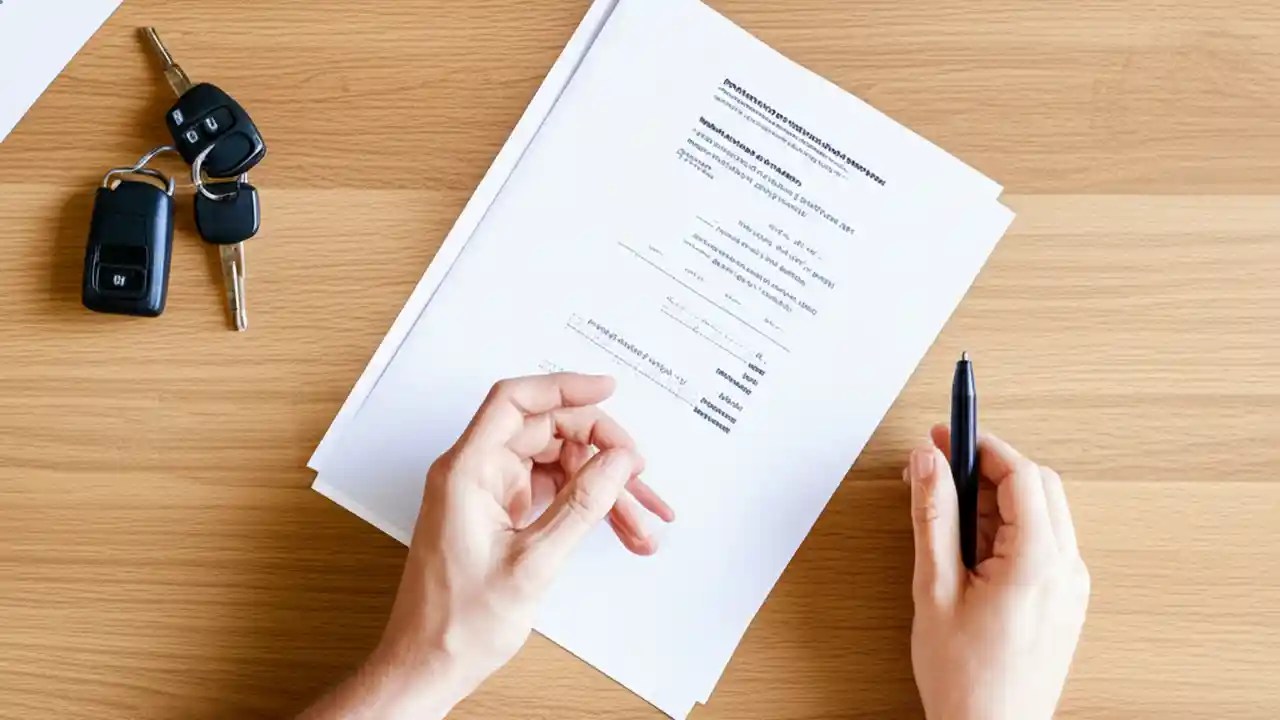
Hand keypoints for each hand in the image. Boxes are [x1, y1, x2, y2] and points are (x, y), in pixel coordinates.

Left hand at [300, 373, 673, 719]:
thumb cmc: (457, 623)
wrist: (429, 665)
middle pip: (547, 432)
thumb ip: (580, 506)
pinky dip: (586, 507)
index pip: (514, 402)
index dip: (563, 387)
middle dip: (600, 452)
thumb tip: (617, 462)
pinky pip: (552, 493)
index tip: (607, 389)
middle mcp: (474, 473)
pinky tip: (617, 526)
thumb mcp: (532, 563)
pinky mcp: (501, 515)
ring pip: (557, 466)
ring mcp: (488, 493)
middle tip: (637, 477)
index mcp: (466, 472)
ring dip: (601, 489)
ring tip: (640, 521)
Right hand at [907, 425, 1089, 719]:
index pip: (1021, 474)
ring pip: (1044, 511)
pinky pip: (1045, 541)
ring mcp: (1072, 586)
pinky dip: (1009, 526)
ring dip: (998, 497)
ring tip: (947, 512)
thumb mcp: (935, 587)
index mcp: (1038, 561)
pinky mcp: (1065, 600)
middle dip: (990, 465)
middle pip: (1039, 485)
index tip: (947, 433)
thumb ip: (933, 516)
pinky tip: (971, 545)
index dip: (982, 444)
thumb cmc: (965, 677)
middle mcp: (1067, 569)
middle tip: (941, 462)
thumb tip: (928, 463)